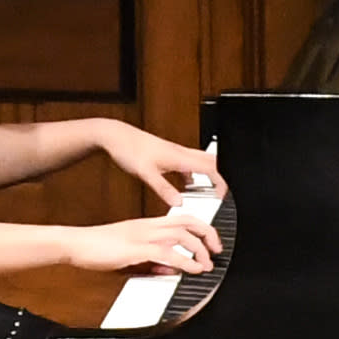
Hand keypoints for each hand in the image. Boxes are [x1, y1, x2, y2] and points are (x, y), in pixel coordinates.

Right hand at [65, 209, 220, 278]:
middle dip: (208, 234)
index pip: (182, 218)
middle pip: (188, 221)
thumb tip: (169, 268)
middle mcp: (148, 226)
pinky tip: (192, 269)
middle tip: (217, 250)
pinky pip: (167, 252)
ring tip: (206, 264)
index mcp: (147, 224)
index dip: (201, 228)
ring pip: (182, 234)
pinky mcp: (135, 248)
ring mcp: (142, 235)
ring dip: (200, 250)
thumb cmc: (96, 247)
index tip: (211, 243)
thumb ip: (151, 260)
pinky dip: (185, 261)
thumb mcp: (130, 254)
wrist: (75, 243)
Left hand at [92, 123, 213, 203]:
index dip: (220, 182)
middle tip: (221, 192)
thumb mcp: (146, 174)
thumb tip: (178, 203)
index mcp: (179, 157)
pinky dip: (191, 174)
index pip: (210, 167)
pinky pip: (187, 163)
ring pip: (199, 162)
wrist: (115, 136)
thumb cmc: (128, 150)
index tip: (222, 196)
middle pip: (210, 161)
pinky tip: (184, 183)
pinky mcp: (167, 153)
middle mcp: (180, 152)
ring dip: (206, 174)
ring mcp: (174, 152)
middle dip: (219, 176)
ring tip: (205, 190)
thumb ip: (164, 189)